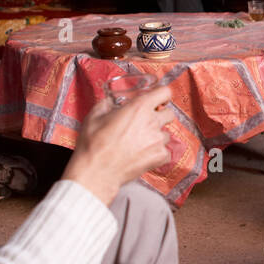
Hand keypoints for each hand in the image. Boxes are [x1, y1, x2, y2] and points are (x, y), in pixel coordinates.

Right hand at [62, 85, 172, 203]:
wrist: (96, 171)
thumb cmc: (94, 144)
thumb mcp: (94, 115)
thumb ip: (108, 104)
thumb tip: (111, 102)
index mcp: (139, 107)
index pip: (164, 92)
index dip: (162, 95)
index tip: (159, 99)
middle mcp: (152, 122)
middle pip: (169, 114)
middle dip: (160, 116)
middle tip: (146, 123)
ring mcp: (158, 140)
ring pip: (166, 134)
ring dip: (157, 136)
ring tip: (140, 142)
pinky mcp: (160, 157)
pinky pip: (165, 151)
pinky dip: (157, 153)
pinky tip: (143, 154)